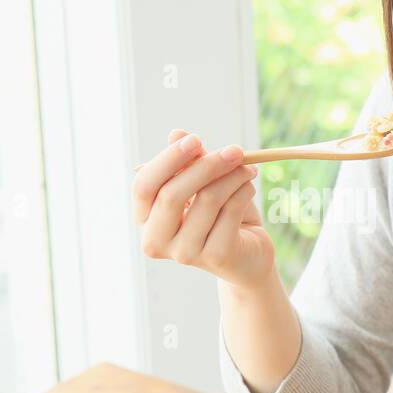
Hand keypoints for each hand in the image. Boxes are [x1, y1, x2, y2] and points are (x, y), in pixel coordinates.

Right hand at [133, 128, 276, 288]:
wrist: (248, 256)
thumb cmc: (220, 216)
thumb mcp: (202, 184)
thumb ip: (188, 162)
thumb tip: (177, 135)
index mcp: (145, 219)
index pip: (143, 186)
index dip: (167, 160)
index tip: (194, 139)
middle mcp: (157, 241)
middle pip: (172, 194)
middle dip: (206, 165)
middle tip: (235, 150)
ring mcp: (184, 253)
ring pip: (208, 199)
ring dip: (233, 176)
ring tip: (248, 169)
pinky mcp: (215, 257)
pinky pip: (231, 210)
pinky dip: (244, 191)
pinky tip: (249, 187)